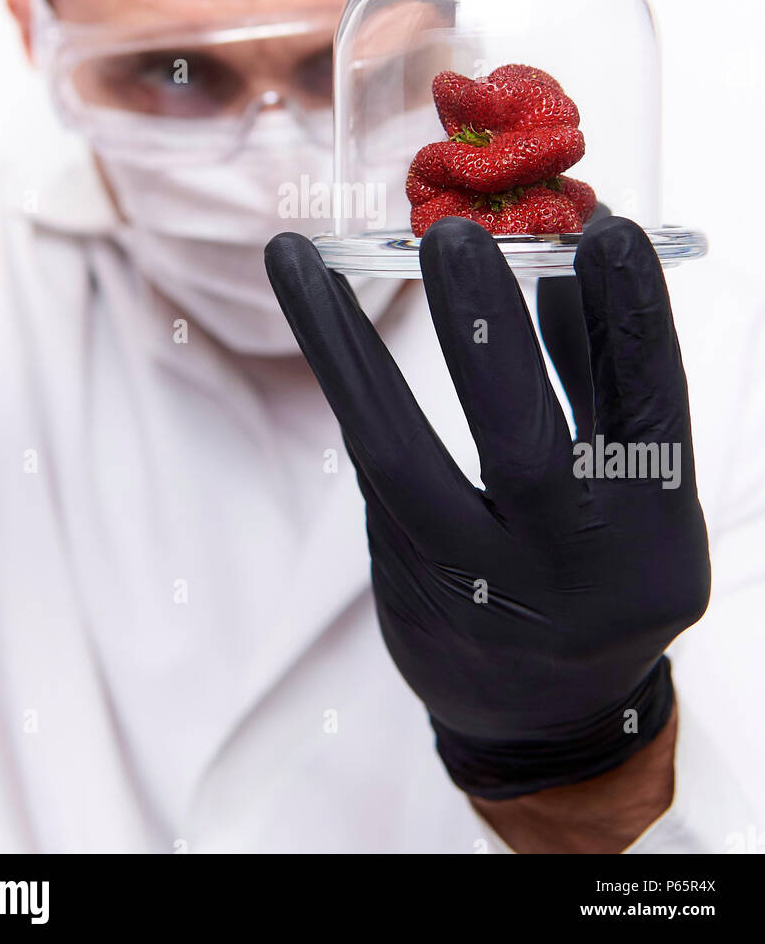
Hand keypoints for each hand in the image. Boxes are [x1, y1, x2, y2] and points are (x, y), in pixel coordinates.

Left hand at [264, 216, 709, 800]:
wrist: (546, 717)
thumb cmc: (601, 572)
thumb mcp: (633, 487)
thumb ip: (604, 379)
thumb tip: (571, 263)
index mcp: (650, 539)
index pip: (647, 416)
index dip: (633, 321)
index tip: (610, 232)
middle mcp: (568, 574)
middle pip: (521, 447)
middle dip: (484, 334)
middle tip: (452, 238)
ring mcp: (480, 593)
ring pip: (402, 459)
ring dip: (347, 348)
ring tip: (298, 258)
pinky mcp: (410, 591)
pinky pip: (372, 473)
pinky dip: (349, 384)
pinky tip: (316, 314)